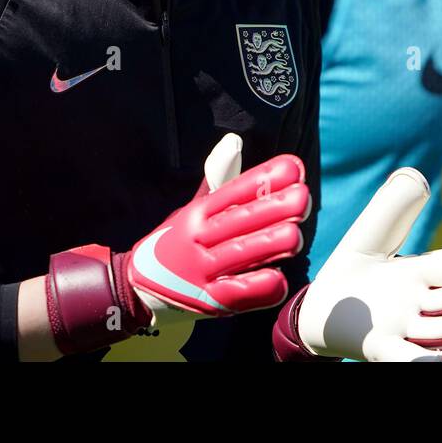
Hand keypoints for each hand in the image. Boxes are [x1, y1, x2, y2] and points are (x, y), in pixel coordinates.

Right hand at [47, 133, 310, 355]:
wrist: (138, 288)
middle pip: (238, 220)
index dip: (263, 179)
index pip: (234, 191)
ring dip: (268, 245)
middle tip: (303, 198)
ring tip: (296, 235)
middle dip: (272, 208)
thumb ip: (220, 179)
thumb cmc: (179, 243)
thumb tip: (235, 140)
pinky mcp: (209, 302)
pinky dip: (258, 287)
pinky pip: (237, 294)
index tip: (293, 167)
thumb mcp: (194, 209)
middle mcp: (198, 239)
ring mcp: (203, 271)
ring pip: (240, 254)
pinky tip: (279, 278)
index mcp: (198, 212)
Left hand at [294, 168, 441, 361]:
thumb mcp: (370, 236)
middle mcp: (418, 303)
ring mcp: (403, 327)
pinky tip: (437, 358)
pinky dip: (423, 361)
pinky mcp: (380, 348)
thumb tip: (421, 182)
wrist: (317, 308)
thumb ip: (393, 209)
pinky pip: (407, 358)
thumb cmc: (350, 270)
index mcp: (419, 274)